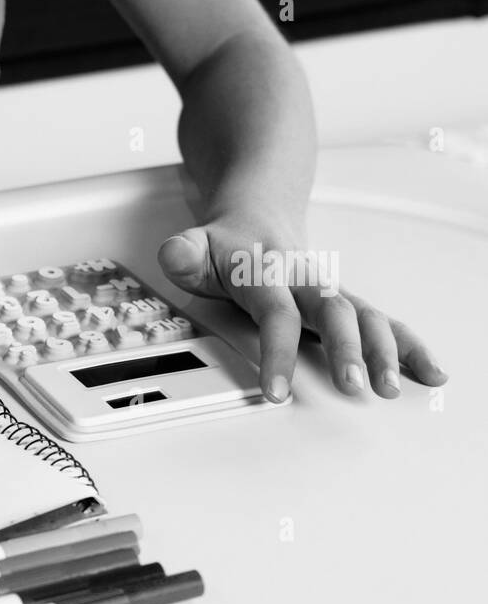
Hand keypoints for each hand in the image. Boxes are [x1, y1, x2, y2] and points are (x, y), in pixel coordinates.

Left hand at [157, 211, 446, 400]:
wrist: (258, 212)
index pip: (276, 314)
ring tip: (392, 388)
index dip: (278, 352)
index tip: (277, 392)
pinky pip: (382, 323)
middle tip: (353, 387)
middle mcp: (306, 282)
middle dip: (347, 349)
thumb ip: (183, 253)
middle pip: (334, 313)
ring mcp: (330, 292)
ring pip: (365, 316)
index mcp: (268, 274)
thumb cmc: (226, 243)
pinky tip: (429, 372)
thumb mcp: (195, 245)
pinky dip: (409, 346)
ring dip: (384, 351)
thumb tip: (174, 255)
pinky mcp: (345, 303)